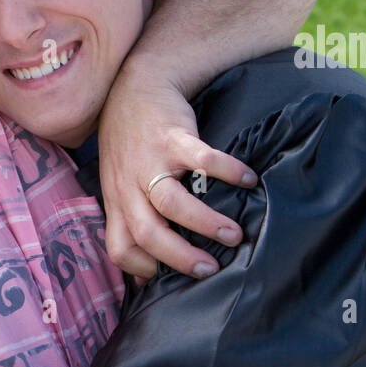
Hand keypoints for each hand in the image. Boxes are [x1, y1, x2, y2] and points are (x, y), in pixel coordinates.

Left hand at [97, 67, 256, 278]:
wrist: (134, 90)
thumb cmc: (129, 145)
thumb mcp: (118, 183)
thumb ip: (130, 219)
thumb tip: (145, 274)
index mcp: (117, 202)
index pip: (119, 247)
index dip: (140, 267)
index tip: (167, 277)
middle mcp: (129, 186)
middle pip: (147, 232)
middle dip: (180, 256)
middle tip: (211, 268)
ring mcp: (150, 161)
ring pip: (171, 202)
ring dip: (205, 222)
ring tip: (234, 234)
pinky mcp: (173, 137)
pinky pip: (201, 159)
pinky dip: (227, 171)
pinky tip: (248, 180)